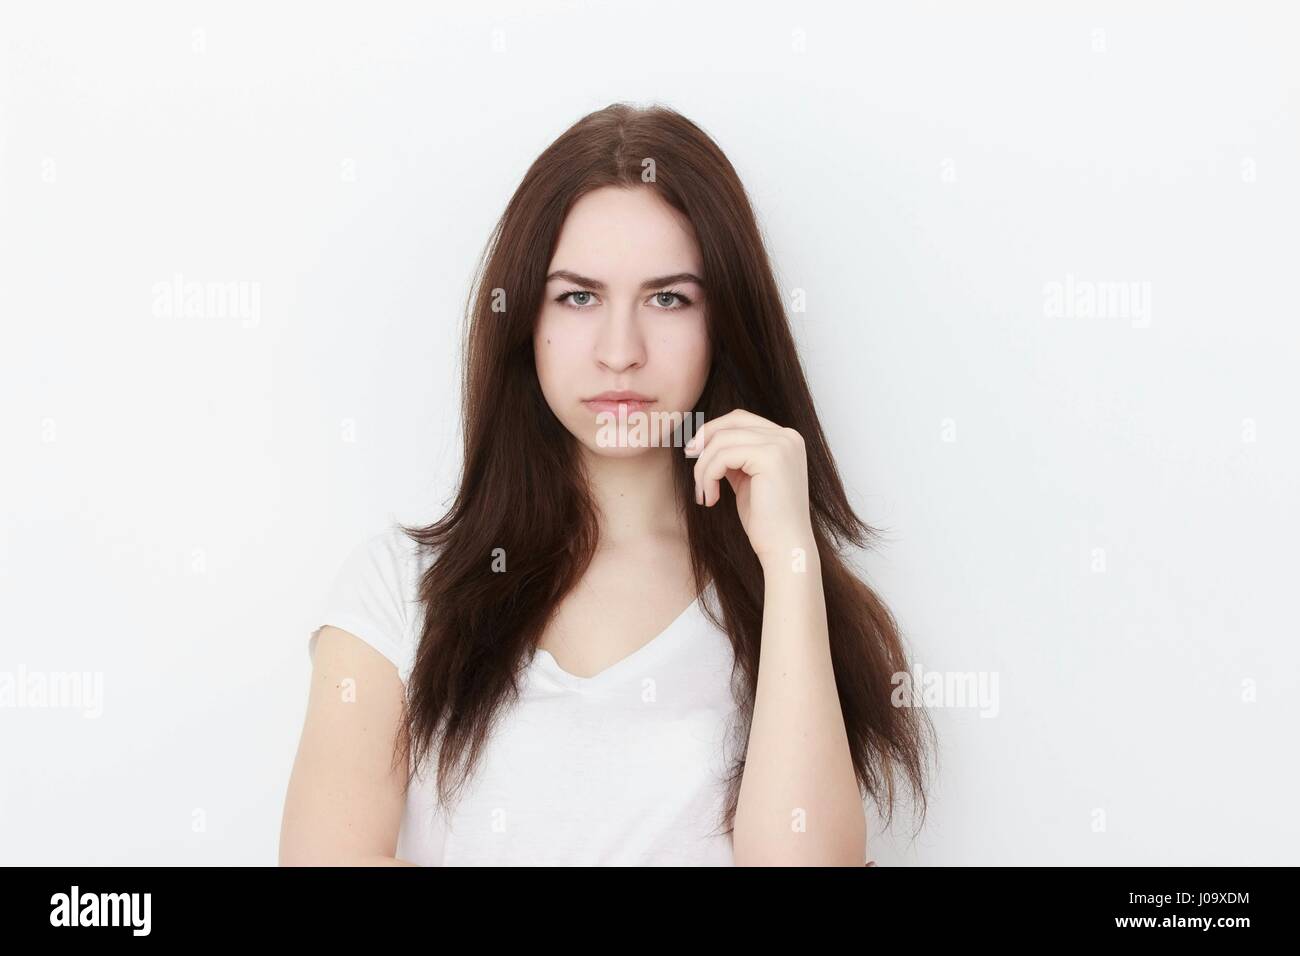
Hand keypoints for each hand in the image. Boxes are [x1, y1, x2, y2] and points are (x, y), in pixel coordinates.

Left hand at [686, 408, 814, 563]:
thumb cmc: (766, 521)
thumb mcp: (747, 479)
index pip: (741, 419)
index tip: (694, 451)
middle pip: (732, 421)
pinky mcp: (771, 457)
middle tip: (689, 457)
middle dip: (705, 439)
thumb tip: (704, 441)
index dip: (714, 431)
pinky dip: (709, 476)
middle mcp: (788, 437)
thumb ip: (734, 457)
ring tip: (704, 493)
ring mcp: (781, 445)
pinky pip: (723, 456)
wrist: (785, 548)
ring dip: (704, 468)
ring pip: (723, 441)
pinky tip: (711, 499)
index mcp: (787, 440)